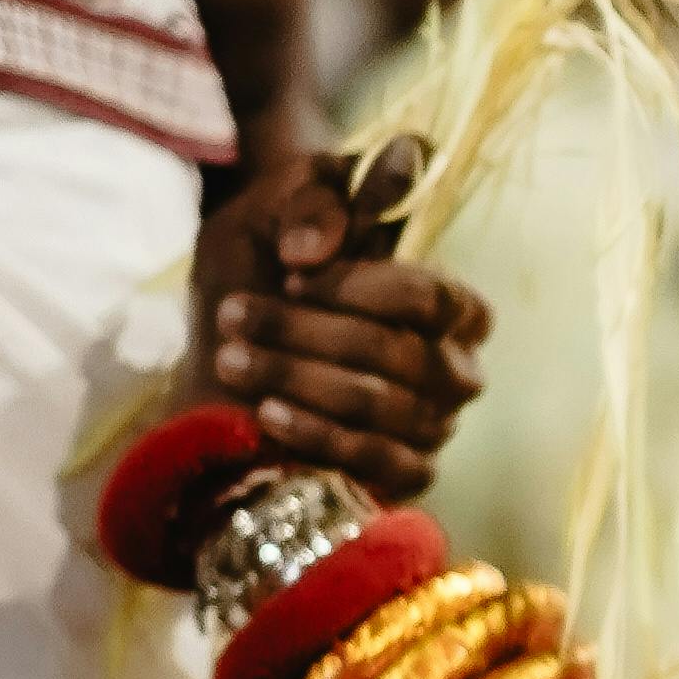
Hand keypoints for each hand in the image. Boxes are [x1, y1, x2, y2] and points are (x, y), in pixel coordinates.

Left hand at [194, 141, 492, 504]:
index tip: (289, 274)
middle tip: (234, 315)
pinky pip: (377, 462)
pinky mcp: (407, 475)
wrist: (223, 350)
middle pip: (400, 353)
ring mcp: (435, 426)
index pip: (430, 297)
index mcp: (448, 303)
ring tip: (232, 360)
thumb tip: (309, 251)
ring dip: (295, 378)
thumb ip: (312, 202)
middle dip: (306, 332)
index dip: (359, 288)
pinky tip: (267, 413)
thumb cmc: (262, 269)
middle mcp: (455, 367)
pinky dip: (318, 435)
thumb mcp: (275, 213)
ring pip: (380, 404)